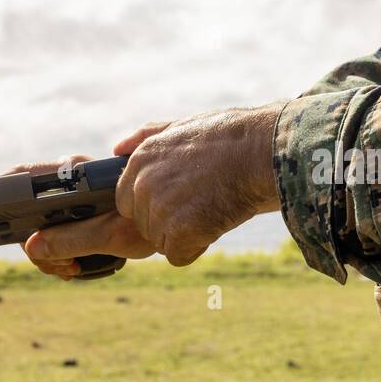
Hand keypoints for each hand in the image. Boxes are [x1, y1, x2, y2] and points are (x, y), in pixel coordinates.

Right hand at [5, 156, 154, 279]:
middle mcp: (68, 181)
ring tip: (72, 269)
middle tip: (63, 267)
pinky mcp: (81, 212)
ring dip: (51, 253)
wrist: (180, 218)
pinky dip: (61, 252)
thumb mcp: (111, 235)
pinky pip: (57, 231)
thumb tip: (32, 246)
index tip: (1, 226)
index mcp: (72, 175)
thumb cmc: (152, 220)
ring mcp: (73, 197)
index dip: (2, 197)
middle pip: (28, 210)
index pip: (22, 176)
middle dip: (37, 244)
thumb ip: (70, 240)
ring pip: (41, 225)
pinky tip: (76, 266)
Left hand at [113, 103, 282, 265]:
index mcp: (140, 160)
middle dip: (170, 221)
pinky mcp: (179, 231)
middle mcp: (143, 184)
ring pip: (161, 242)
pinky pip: (178, 256)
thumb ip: (147, 137)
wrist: (263, 152)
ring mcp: (159, 208)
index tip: (184, 195)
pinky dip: (197, 247)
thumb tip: (117, 149)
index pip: (128, 201)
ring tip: (212, 208)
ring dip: (186, 235)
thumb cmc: (231, 138)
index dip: (157, 204)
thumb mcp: (183, 125)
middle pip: (144, 225)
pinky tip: (215, 223)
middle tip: (203, 202)